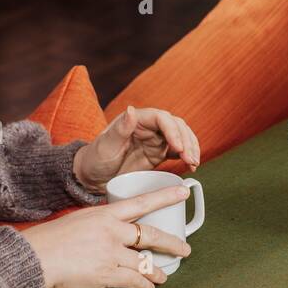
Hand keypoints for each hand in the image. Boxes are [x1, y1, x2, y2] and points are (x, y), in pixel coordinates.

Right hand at [22, 186, 191, 287]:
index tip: (183, 192)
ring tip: (163, 276)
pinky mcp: (107, 273)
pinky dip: (144, 285)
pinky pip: (134, 280)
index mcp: (106, 214)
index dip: (165, 196)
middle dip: (172, 244)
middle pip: (151, 235)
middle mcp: (113, 231)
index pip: (142, 202)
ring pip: (145, 262)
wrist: (36, 256)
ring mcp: (111, 252)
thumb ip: (101, 222)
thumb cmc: (52, 238)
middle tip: (184, 249)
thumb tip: (114, 227)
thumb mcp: (80, 219)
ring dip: (157, 271)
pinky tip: (148, 287)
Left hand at [74, 105, 200, 190]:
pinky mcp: (159, 153)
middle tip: (190, 158)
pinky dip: (187, 156)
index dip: (172, 130)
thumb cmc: (95, 159)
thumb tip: (131, 110)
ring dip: (191, 148)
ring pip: (181, 137)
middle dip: (186, 140)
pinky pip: (178, 151)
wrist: (93, 177)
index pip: (161, 118)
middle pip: (176, 126)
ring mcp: (155, 140)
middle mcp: (148, 126)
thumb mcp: (105, 145)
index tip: (178, 147)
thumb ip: (120, 129)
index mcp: (135, 119)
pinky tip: (193, 165)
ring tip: (194, 163)